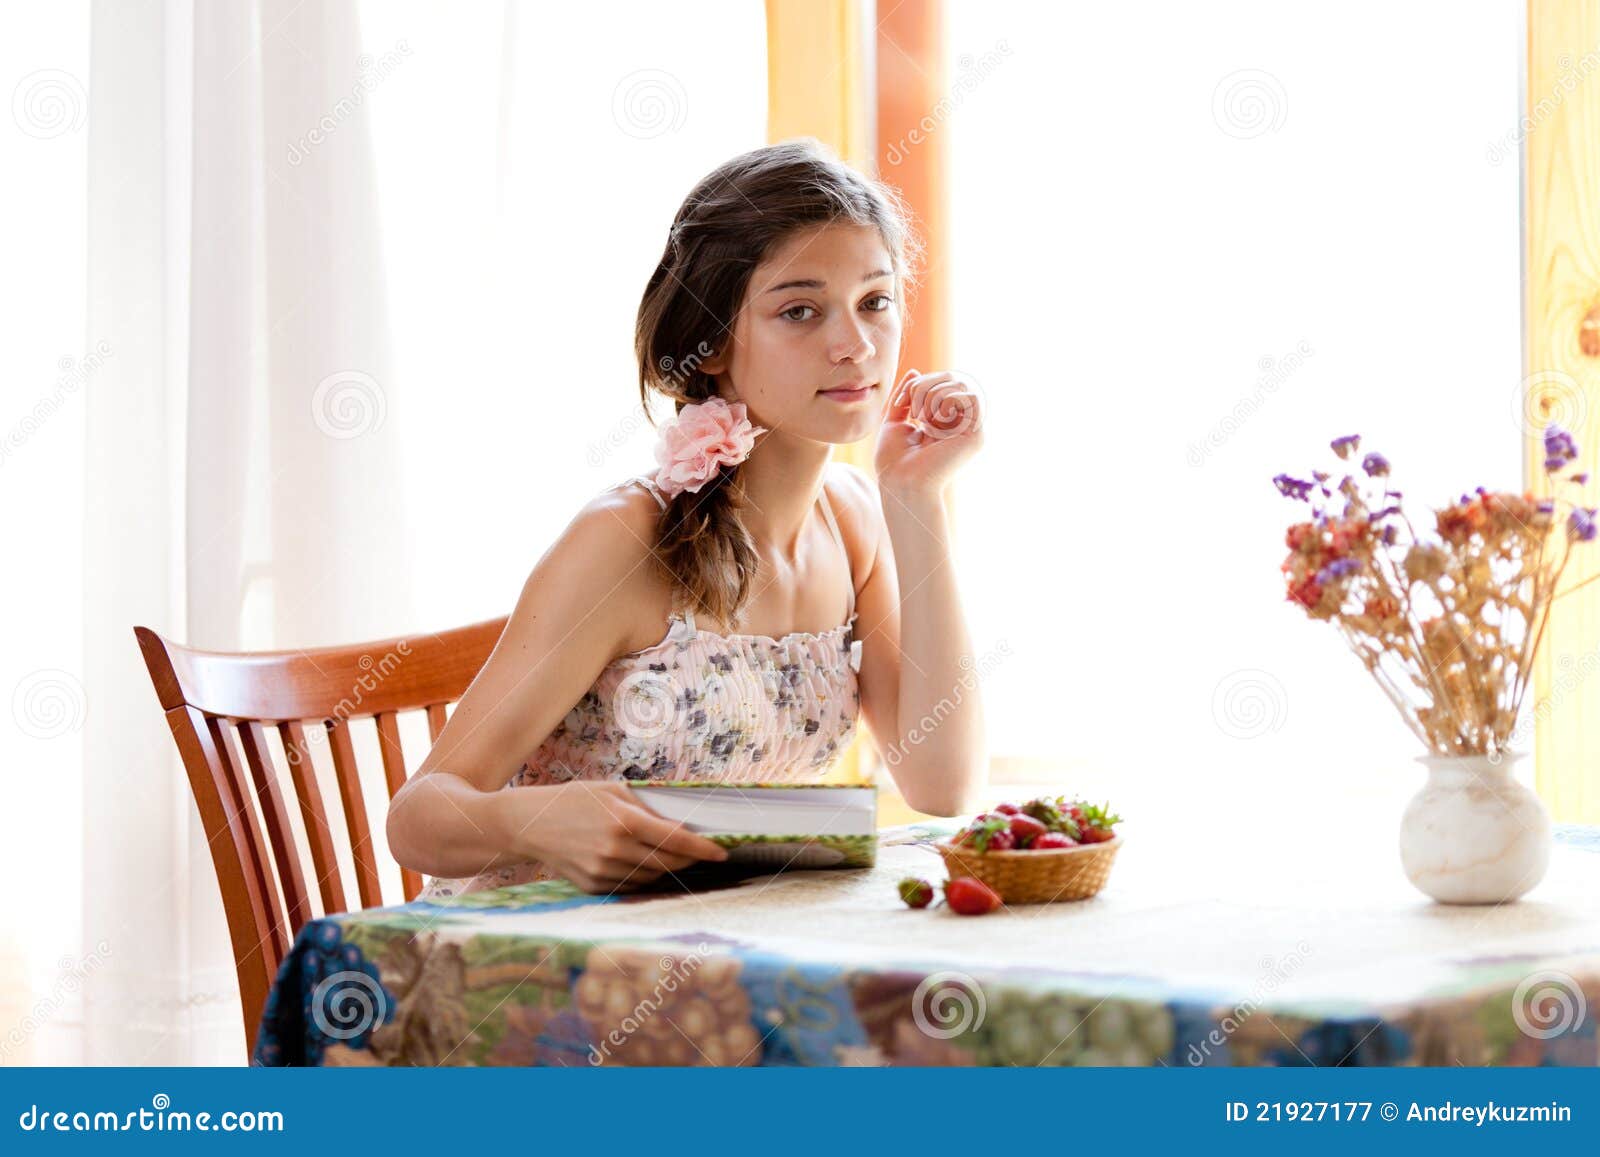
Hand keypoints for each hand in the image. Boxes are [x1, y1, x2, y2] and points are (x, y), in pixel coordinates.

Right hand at [503, 780, 729, 893]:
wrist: (529, 825)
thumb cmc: (573, 800)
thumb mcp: (612, 791)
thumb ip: (646, 808)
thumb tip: (679, 825)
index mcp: (625, 821)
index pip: (676, 841)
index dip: (703, 849)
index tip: (723, 853)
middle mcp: (616, 850)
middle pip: (668, 863)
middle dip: (689, 860)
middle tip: (702, 855)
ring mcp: (604, 872)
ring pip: (651, 877)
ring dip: (666, 868)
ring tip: (669, 856)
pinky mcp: (594, 887)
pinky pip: (631, 886)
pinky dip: (642, 877)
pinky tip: (640, 864)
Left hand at [874, 368, 984, 496]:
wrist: (900, 482)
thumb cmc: (894, 460)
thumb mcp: (895, 421)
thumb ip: (906, 397)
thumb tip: (915, 371)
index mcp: (945, 421)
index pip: (942, 382)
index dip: (920, 383)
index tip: (901, 403)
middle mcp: (962, 424)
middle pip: (953, 378)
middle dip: (924, 385)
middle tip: (911, 409)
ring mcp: (972, 429)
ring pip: (961, 384)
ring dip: (933, 394)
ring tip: (921, 417)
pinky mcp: (977, 435)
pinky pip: (970, 397)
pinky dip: (947, 400)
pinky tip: (934, 421)